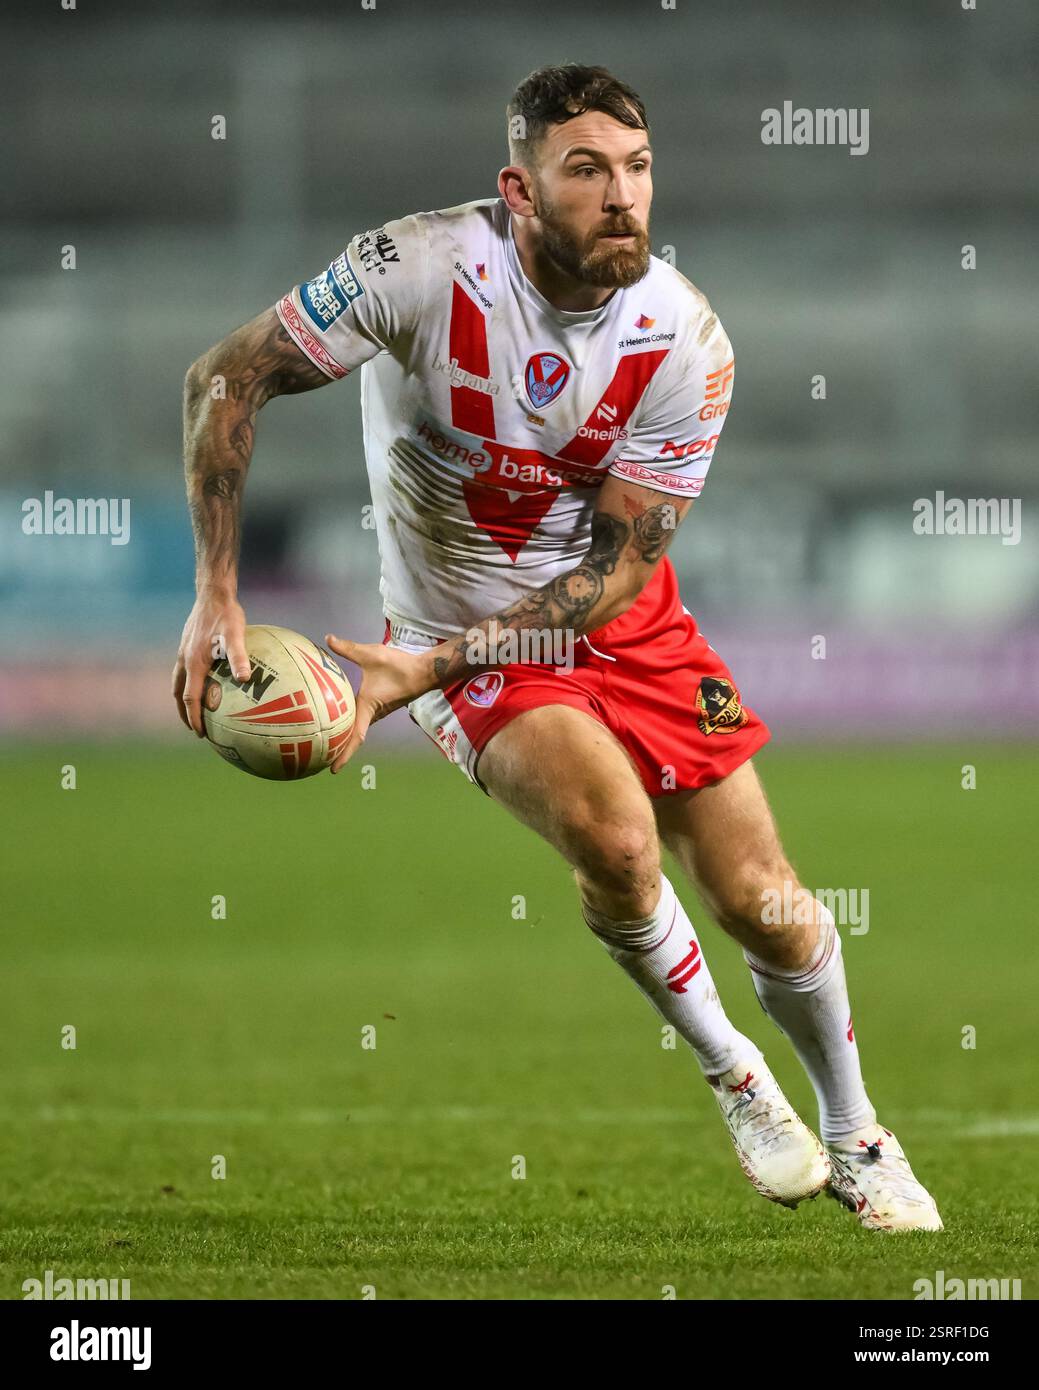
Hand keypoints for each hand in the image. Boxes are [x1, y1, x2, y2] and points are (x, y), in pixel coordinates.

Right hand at [173, 589, 248, 735]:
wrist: (212, 593)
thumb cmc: (226, 613)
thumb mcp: (236, 634)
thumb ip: (239, 656)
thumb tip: (245, 678)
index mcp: (193, 663)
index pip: (190, 698)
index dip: (194, 717)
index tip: (200, 733)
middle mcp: (184, 660)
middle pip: (179, 694)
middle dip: (185, 714)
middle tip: (196, 729)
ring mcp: (184, 653)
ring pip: (179, 683)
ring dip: (184, 700)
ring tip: (195, 711)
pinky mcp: (188, 646)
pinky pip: (185, 671)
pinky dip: (189, 684)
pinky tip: (205, 683)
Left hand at [324, 634, 436, 771]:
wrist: (424, 671)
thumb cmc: (399, 666)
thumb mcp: (370, 655)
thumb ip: (348, 649)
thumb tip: (328, 638)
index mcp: (368, 707)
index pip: (355, 736)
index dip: (344, 754)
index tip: (333, 769)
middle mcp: (373, 714)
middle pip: (354, 738)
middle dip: (340, 751)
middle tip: (322, 760)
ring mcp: (378, 712)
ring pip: (359, 729)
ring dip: (346, 738)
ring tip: (329, 744)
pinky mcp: (381, 706)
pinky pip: (363, 720)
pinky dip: (352, 726)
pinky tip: (342, 719)